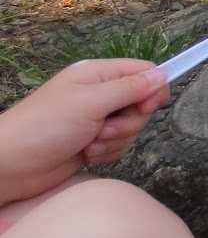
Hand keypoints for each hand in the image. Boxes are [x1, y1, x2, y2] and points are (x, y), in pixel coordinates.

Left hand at [0, 60, 167, 204]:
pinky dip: (107, 152)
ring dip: (115, 140)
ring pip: (132, 128)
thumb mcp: (90, 102)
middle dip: (128, 121)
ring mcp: (96, 120)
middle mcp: (100, 94)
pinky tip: (85, 154)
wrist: (12, 166)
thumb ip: (129, 88)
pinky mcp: (94, 143)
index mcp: (98, 75)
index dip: (153, 89)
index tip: (147, 107)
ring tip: (88, 143)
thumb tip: (163, 74)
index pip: (143, 72)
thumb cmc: (45, 126)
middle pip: (141, 103)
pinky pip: (119, 146)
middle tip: (103, 128)